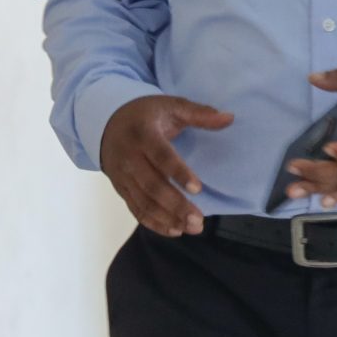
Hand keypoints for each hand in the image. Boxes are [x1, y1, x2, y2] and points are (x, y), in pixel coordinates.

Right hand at [101, 94, 235, 235]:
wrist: (106, 123)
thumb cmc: (147, 114)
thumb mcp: (171, 105)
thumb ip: (199, 113)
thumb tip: (230, 118)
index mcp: (143, 135)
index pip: (161, 157)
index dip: (178, 173)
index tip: (198, 189)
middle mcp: (129, 158)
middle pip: (152, 185)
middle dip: (175, 205)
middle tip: (199, 221)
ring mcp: (122, 176)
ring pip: (143, 201)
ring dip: (167, 218)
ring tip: (192, 228)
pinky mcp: (121, 188)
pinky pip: (135, 208)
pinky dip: (152, 222)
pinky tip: (174, 231)